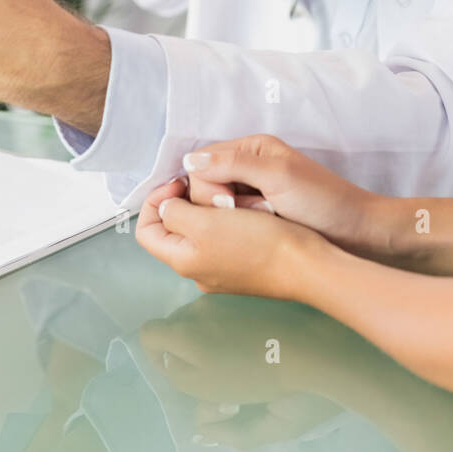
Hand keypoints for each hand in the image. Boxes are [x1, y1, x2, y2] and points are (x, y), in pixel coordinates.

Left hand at [135, 177, 330, 299]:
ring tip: (233, 196)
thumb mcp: (206, 221)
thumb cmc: (258, 242)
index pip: (146, 229)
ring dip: (213, 206)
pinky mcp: (244, 264)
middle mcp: (198, 269)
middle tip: (211, 185)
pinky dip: (231, 217)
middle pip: (176, 227)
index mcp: (183, 260)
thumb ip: (175, 212)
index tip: (181, 182)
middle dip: (190, 200)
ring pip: (202, 228)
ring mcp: (222, 269)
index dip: (156, 199)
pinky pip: (226, 235)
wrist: (306, 264)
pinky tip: (249, 208)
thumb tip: (165, 207)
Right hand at [179, 133, 384, 257]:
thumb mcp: (278, 176)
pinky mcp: (256, 215)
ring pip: (215, 207)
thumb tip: (189, 160)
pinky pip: (230, 221)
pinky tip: (261, 231)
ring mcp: (251, 191)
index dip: (207, 187)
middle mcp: (246, 166)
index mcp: (250, 148)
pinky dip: (242, 228)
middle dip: (223, 204)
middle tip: (257, 212)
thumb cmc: (322, 200)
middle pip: (204, 185)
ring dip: (235, 218)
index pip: (201, 163)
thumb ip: (234, 164)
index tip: (229, 204)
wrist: (356, 232)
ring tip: (265, 221)